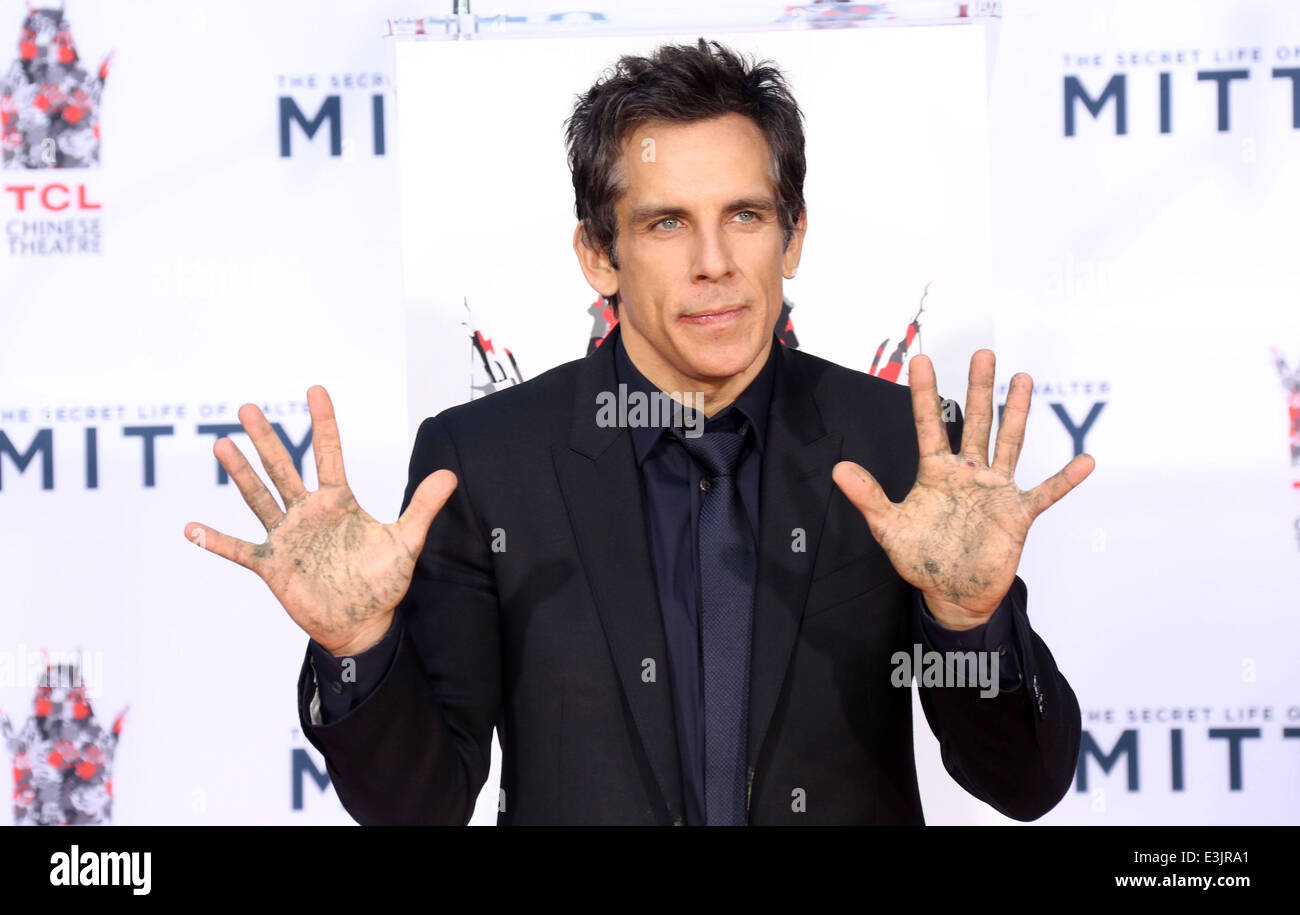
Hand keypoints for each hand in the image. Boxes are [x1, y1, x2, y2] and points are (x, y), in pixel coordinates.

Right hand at [184, 386, 456, 655]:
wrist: (362, 623)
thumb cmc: (383, 581)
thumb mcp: (407, 541)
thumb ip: (424, 507)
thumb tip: (451, 474)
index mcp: (338, 501)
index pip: (329, 453)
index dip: (323, 422)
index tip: (315, 388)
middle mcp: (308, 513)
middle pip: (284, 467)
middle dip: (267, 438)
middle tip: (247, 407)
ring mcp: (287, 537)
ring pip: (259, 498)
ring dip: (240, 473)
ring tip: (222, 443)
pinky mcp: (273, 565)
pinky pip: (239, 549)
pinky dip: (215, 541)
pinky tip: (191, 528)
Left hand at [831, 350, 1093, 629]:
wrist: (952, 594)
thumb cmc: (921, 558)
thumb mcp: (889, 527)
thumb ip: (868, 497)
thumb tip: (838, 470)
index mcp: (935, 472)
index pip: (929, 425)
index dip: (924, 394)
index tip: (921, 360)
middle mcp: (968, 473)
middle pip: (974, 422)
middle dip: (979, 389)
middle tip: (983, 353)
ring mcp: (995, 490)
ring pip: (1008, 443)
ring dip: (1017, 412)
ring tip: (1023, 378)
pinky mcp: (1017, 513)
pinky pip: (1046, 492)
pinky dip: (1065, 479)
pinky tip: (1085, 460)